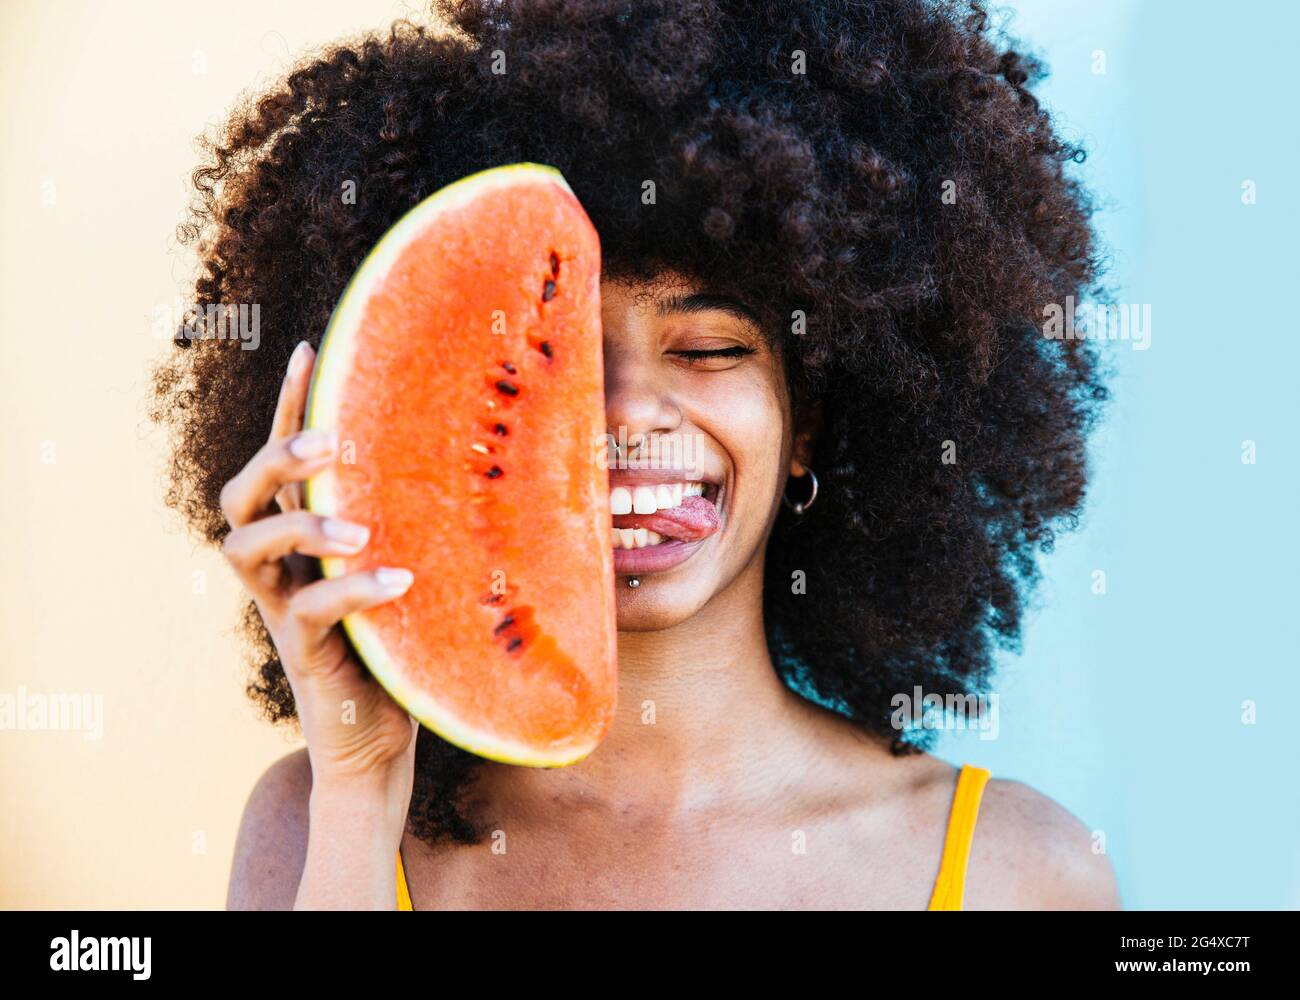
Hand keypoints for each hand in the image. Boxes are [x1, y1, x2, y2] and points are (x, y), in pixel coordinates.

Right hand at [219, 340, 416, 796]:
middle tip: (325, 444)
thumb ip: (422, 523)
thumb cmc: (404, 645)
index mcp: (305, 539)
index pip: (284, 460)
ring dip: (298, 523)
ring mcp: (283, 609)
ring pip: (247, 547)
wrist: (381, 739)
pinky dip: (350, 589)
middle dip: (275, 458)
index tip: (308, 349)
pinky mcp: (300, 652)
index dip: (288, 406)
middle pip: (240, 494)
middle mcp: (282, 568)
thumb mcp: (416, 568)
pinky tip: (398, 581)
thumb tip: (488, 459)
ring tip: (356, 528)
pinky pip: (308, 609)